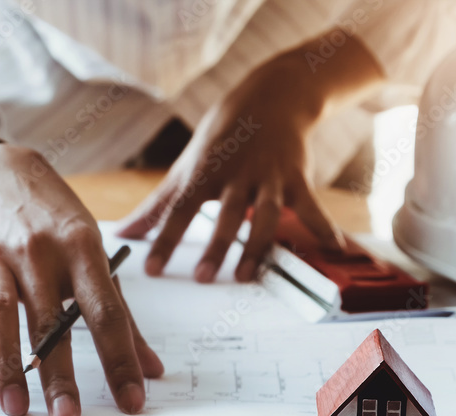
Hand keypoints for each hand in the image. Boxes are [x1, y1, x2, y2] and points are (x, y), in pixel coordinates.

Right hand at [0, 144, 163, 415]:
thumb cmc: (55, 220)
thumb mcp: (95, 251)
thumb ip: (120, 311)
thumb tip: (150, 368)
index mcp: (81, 247)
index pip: (106, 311)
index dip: (120, 358)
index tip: (132, 400)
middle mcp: (37, 250)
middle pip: (48, 319)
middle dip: (58, 372)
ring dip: (6, 366)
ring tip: (17, 408)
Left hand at [118, 51, 352, 282]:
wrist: (270, 97)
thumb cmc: (221, 138)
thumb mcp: (186, 166)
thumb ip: (157, 205)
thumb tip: (123, 234)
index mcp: (204, 171)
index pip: (179, 209)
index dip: (164, 239)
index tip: (150, 268)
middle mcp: (237, 174)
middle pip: (225, 214)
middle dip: (215, 246)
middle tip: (202, 278)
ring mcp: (270, 177)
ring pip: (265, 214)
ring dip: (257, 246)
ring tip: (247, 275)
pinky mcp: (298, 178)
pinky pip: (311, 206)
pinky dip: (323, 226)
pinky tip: (332, 248)